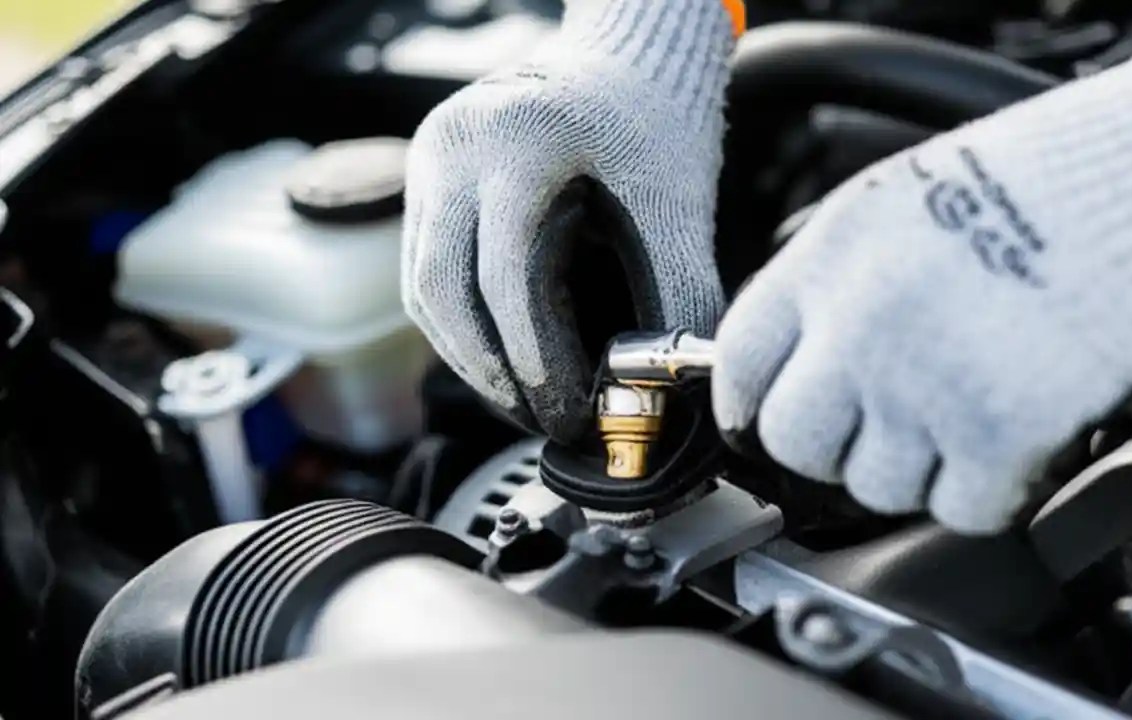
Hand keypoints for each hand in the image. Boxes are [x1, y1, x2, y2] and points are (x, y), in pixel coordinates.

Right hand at [402, 0, 735, 440]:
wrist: (624, 59)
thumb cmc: (658, 122)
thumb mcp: (678, 200)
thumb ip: (678, 292)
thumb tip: (672, 390)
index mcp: (520, 139)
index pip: (506, 274)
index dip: (535, 357)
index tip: (566, 408)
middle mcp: (456, 144)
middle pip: (443, 290)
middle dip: (491, 372)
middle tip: (539, 418)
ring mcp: (430, 158)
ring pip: (423, 288)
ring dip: (468, 358)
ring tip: (520, 402)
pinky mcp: (425, 177)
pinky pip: (422, 271)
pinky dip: (457, 326)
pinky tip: (498, 360)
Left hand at [713, 26, 1131, 533]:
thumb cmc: (1034, 177)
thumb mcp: (893, 201)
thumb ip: (833, 281)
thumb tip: (796, 356)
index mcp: (825, 262)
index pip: (739, 363)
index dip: (750, 402)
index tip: (766, 420)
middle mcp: (858, 327)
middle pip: (794, 442)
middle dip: (832, 448)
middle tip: (877, 431)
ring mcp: (921, 386)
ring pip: (873, 486)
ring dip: (915, 470)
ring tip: (960, 419)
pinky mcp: (995, 434)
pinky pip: (958, 509)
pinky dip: (984, 491)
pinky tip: (1008, 446)